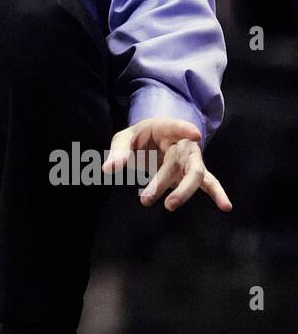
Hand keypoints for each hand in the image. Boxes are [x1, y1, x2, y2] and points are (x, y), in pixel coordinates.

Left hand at [103, 117, 231, 212]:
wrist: (155, 141)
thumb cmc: (139, 138)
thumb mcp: (124, 139)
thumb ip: (118, 152)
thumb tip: (108, 170)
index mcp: (166, 128)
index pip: (177, 127)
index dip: (186, 129)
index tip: (195, 134)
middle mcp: (184, 143)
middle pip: (179, 161)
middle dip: (164, 180)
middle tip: (145, 198)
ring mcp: (191, 159)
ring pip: (195, 174)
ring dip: (183, 191)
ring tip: (169, 205)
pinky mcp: (194, 173)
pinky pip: (209, 183)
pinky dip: (217, 194)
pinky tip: (226, 206)